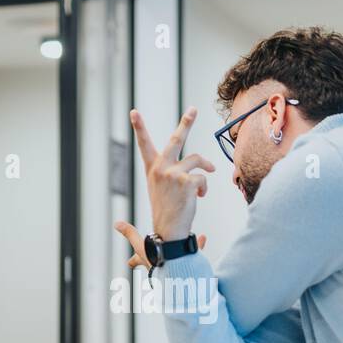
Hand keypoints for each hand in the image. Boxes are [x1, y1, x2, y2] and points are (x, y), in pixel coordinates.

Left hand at [113, 222, 206, 270]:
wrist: (176, 271)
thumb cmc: (157, 260)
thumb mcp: (140, 244)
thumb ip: (129, 233)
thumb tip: (116, 224)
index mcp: (147, 262)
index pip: (136, 260)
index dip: (132, 261)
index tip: (129, 263)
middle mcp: (159, 266)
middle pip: (155, 262)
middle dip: (157, 257)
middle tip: (158, 255)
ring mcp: (174, 266)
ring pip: (175, 257)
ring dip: (178, 249)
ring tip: (183, 241)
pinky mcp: (188, 264)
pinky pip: (192, 253)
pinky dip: (197, 245)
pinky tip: (202, 238)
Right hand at [129, 107, 215, 240]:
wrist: (169, 232)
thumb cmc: (166, 213)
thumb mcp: (160, 191)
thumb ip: (166, 176)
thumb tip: (158, 193)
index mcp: (152, 170)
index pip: (144, 145)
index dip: (139, 128)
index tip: (134, 112)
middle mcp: (161, 169)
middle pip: (176, 140)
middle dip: (186, 122)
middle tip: (193, 109)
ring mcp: (173, 174)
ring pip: (197, 159)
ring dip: (206, 167)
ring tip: (208, 175)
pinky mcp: (186, 181)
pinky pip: (203, 177)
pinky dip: (204, 188)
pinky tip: (200, 197)